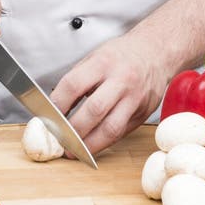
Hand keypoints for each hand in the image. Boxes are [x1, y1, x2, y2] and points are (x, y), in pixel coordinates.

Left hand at [49, 31, 167, 156]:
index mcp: (104, 62)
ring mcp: (135, 98)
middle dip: (73, 130)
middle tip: (60, 140)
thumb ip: (78, 78)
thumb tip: (57, 105)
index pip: (74, 85)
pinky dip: (105, 142)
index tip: (48, 116)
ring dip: (89, 144)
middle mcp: (121, 80)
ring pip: (111, 128)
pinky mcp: (144, 112)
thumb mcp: (96, 56)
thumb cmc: (121, 55)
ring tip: (74, 152)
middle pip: (94, 110)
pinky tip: (93, 145)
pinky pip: (122, 133)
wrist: (156, 52)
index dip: (58, 103)